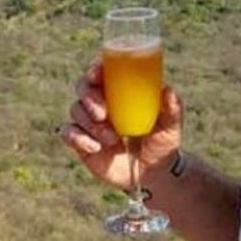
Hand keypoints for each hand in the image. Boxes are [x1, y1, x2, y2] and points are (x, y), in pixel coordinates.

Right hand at [61, 60, 183, 191]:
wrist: (152, 173)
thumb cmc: (163, 141)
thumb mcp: (171, 124)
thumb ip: (172, 108)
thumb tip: (168, 89)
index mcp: (122, 89)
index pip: (103, 70)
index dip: (95, 68)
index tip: (96, 74)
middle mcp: (102, 101)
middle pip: (83, 86)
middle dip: (89, 97)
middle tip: (103, 113)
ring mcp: (90, 121)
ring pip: (76, 109)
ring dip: (90, 124)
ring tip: (113, 139)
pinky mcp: (81, 141)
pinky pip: (67, 133)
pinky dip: (78, 138)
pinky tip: (95, 147)